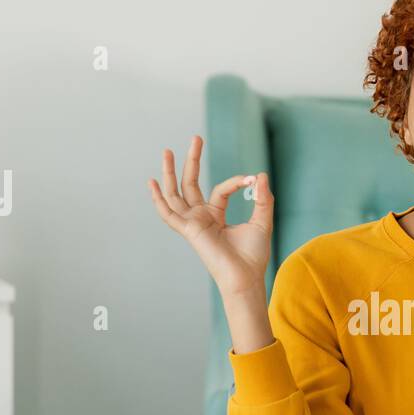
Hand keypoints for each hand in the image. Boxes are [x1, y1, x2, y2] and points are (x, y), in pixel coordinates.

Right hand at [147, 135, 273, 297]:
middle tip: (196, 137)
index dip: (234, 181)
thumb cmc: (253, 256)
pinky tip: (152, 183)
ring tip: (168, 151)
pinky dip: (159, 200)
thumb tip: (260, 175)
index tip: (251, 179)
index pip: (220, 190)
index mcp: (215, 216)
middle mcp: (201, 218)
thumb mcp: (261, 221)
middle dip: (192, 161)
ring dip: (170, 173)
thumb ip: (262, 198)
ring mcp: (193, 224)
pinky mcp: (189, 230)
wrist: (246, 276)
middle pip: (190, 185)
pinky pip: (169, 214)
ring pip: (175, 194)